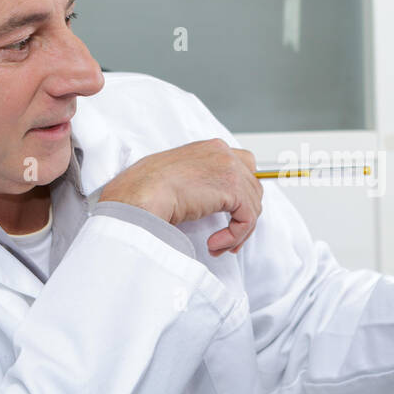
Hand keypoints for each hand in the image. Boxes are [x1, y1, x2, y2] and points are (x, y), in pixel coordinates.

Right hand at [99, 138, 262, 255]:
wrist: (140, 194)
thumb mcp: (177, 177)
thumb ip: (200, 181)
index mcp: (211, 148)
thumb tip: (209, 200)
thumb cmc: (146, 189)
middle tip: (227, 237)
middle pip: (253, 188)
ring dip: (237, 231)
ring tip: (216, 245)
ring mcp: (230, 168)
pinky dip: (235, 236)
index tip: (232, 214)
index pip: (244, 166)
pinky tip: (215, 244)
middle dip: (243, 216)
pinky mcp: (232, 188)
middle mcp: (223, 153)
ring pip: (252, 206)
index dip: (242, 194)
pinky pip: (247, 218)